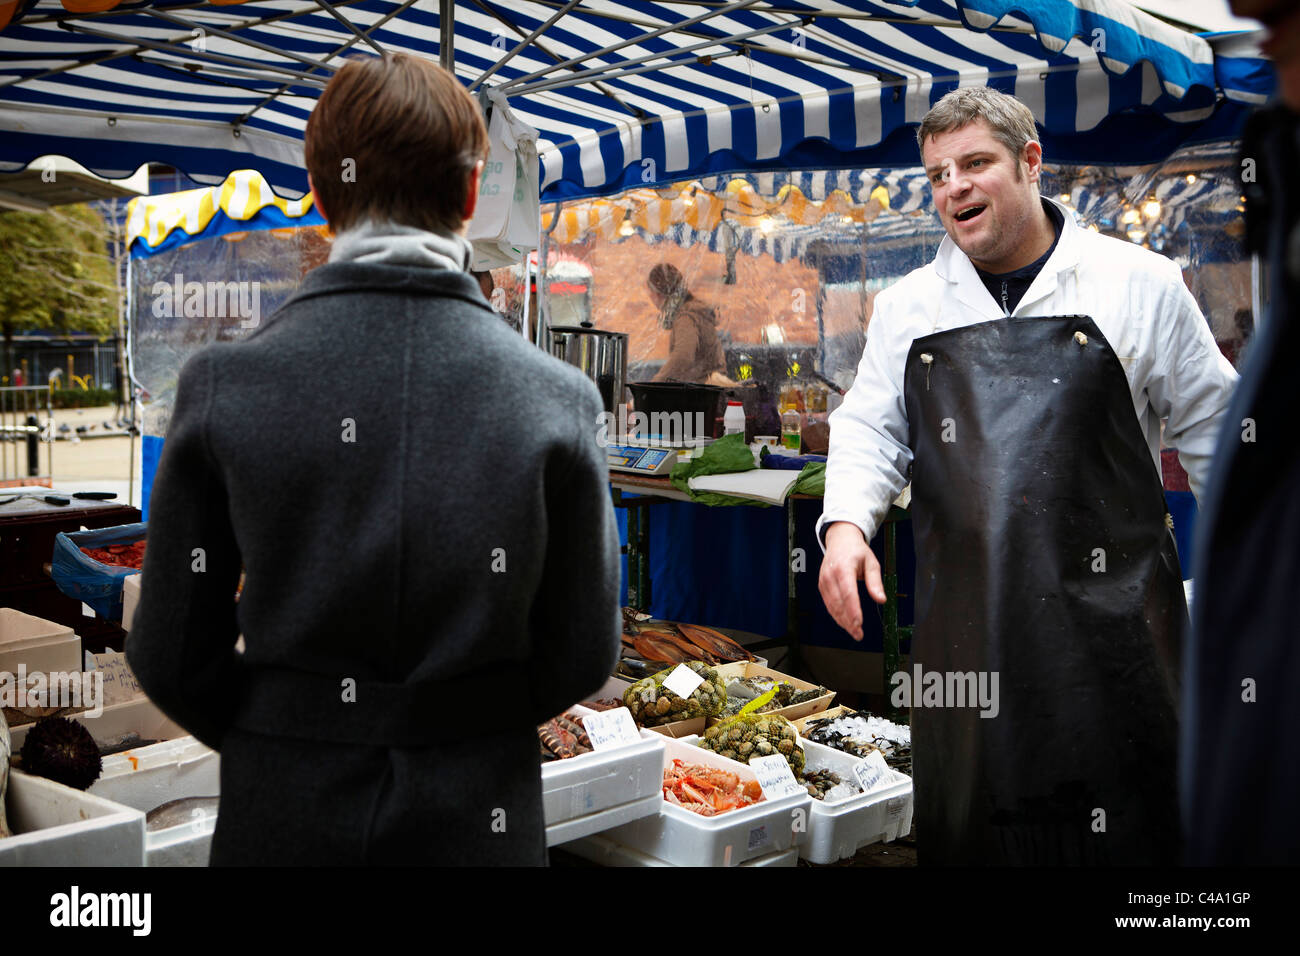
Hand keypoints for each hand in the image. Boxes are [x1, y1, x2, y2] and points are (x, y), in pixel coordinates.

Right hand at [818, 522, 885, 640]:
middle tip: (859, 634)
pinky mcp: (821, 586)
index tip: (859, 623)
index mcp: (844, 567)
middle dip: (849, 621)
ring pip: (832, 606)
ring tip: (854, 632)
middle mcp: (830, 575)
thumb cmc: (857, 551)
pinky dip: (837, 615)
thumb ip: (875, 582)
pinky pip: (828, 604)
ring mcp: (824, 581)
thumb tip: (881, 600)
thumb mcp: (871, 562)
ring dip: (842, 621)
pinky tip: (845, 623)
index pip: (848, 592)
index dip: (853, 610)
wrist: (840, 540)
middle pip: (838, 603)